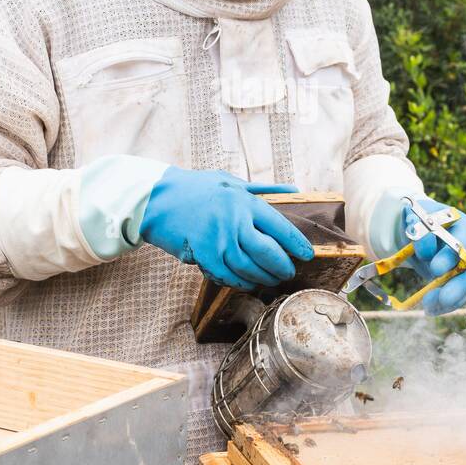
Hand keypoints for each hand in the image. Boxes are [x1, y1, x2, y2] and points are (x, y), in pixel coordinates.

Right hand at [140, 167, 314, 290]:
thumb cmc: (197, 188)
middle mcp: (233, 222)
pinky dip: (241, 283)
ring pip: (249, 268)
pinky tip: (249, 283)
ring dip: (264, 278)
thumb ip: (264, 189)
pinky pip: (228, 276)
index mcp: (244, 202)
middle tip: (290, 272)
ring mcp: (217, 241)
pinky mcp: (203, 256)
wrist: (157, 199)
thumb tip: (295, 191)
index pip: (279, 227)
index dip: (296, 243)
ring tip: (272, 279)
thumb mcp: (232, 181)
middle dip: (283, 266)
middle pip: (268, 253)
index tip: (307, 254)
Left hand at [401, 195, 465, 314]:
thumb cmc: (418, 219)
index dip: (450, 257)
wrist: (418, 228)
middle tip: (440, 298)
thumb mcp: (414, 216)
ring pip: (464, 285)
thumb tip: (426, 245)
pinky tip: (432, 310)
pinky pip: (458, 296)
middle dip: (456, 285)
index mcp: (463, 226)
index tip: (435, 269)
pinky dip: (445, 305)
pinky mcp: (459, 279)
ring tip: (429, 307)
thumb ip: (417, 225)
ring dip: (449, 299)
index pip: (462, 242)